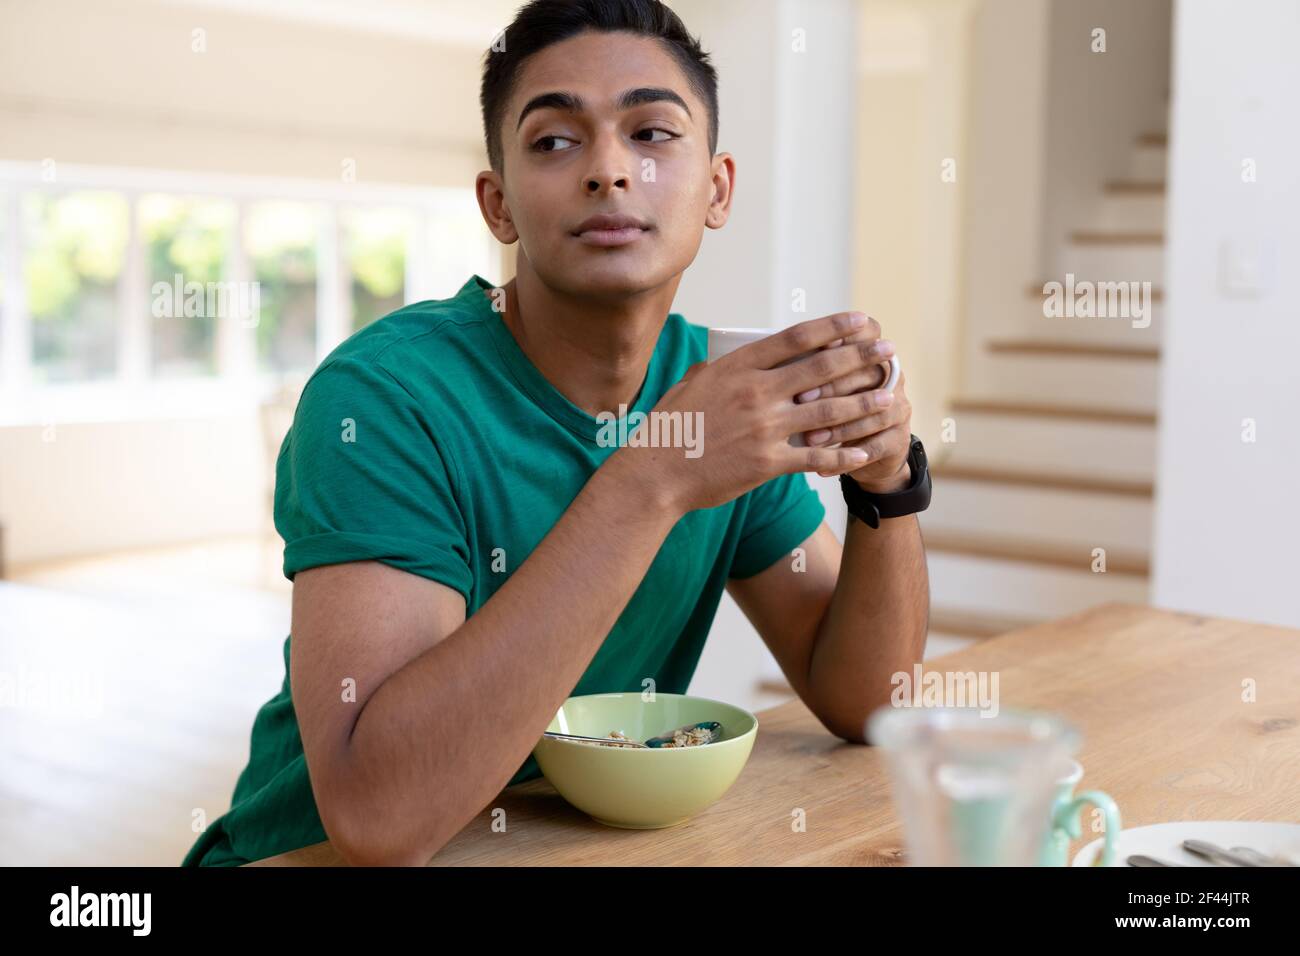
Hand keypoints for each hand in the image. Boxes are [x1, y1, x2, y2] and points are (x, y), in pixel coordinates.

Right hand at [615, 311, 902, 514]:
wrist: (654, 474)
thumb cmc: (668, 428)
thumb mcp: (689, 385)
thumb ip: (712, 371)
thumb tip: (718, 362)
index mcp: (738, 367)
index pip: (797, 338)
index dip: (834, 327)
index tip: (861, 321)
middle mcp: (756, 392)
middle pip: (822, 368)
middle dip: (862, 357)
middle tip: (889, 351)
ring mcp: (764, 428)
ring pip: (828, 411)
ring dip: (864, 403)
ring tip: (890, 397)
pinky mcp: (767, 463)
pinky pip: (816, 456)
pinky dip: (844, 455)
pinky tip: (865, 452)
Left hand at [791, 317, 912, 490]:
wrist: (861, 452)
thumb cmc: (830, 407)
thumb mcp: (819, 383)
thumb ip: (805, 366)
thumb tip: (772, 355)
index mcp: (870, 354)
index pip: (865, 335)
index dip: (840, 341)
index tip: (809, 350)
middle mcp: (890, 377)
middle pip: (866, 374)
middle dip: (831, 387)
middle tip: (799, 399)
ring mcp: (898, 408)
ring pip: (871, 414)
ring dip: (838, 428)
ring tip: (808, 439)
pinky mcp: (897, 440)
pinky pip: (872, 449)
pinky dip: (843, 461)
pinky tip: (820, 469)